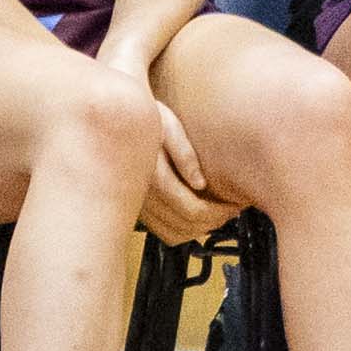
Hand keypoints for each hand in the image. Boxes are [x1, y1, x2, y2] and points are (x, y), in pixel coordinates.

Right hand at [135, 102, 235, 244]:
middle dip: (213, 222)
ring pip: (173, 234)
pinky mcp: (137, 207)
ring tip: (216, 214)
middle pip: (185, 226)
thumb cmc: (145, 116)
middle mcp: (143, 196)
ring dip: (198, 230)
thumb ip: (184, 153)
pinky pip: (161, 231)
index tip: (234, 205)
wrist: (115, 118)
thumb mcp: (167, 124)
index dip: (219, 213)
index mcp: (153, 177)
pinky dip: (182, 231)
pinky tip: (194, 216)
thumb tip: (200, 183)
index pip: (192, 210)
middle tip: (231, 210)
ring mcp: (138, 205)